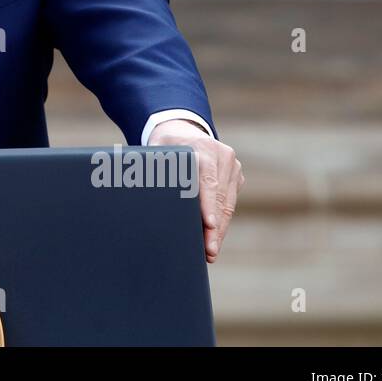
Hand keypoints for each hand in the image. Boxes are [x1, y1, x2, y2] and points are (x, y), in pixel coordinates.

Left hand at [148, 119, 243, 263]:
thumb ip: (154, 168)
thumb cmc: (164, 145)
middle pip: (219, 197)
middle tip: (209, 251)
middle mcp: (222, 155)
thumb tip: (146, 192)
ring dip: (220, 229)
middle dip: (215, 227)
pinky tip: (214, 238)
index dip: (208, 204)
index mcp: (201, 147)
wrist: (183, 129)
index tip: (209, 225)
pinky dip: (222, 220)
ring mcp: (232, 166)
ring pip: (228, 203)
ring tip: (211, 251)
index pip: (207, 180)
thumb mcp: (155, 150)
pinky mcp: (236, 176)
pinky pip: (230, 202)